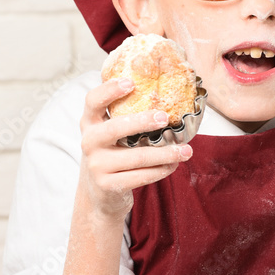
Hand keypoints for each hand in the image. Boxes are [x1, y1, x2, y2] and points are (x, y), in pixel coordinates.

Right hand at [78, 77, 192, 219]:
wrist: (98, 191)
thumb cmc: (112, 152)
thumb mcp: (109, 131)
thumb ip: (124, 114)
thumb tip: (163, 91)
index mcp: (90, 122)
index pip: (93, 101)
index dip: (109, 90)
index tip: (132, 83)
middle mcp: (89, 142)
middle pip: (116, 128)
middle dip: (143, 121)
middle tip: (165, 117)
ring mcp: (96, 165)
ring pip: (136, 157)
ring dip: (165, 154)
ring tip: (186, 151)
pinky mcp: (107, 185)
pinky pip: (140, 176)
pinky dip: (160, 171)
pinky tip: (173, 165)